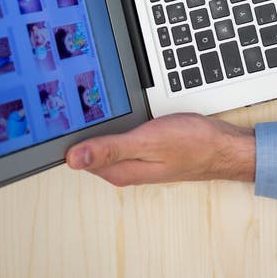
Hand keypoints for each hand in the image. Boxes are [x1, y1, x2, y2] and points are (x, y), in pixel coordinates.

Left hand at [66, 113, 254, 186]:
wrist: (224, 147)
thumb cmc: (192, 144)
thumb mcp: (148, 142)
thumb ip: (110, 149)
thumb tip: (73, 158)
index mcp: (119, 171)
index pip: (78, 158)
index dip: (64, 139)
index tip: (52, 120)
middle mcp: (125, 169)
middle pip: (89, 152)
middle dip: (74, 133)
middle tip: (60, 106)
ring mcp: (136, 160)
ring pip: (103, 145)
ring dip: (92, 130)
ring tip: (77, 107)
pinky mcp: (146, 150)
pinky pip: (119, 140)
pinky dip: (111, 127)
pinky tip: (110, 114)